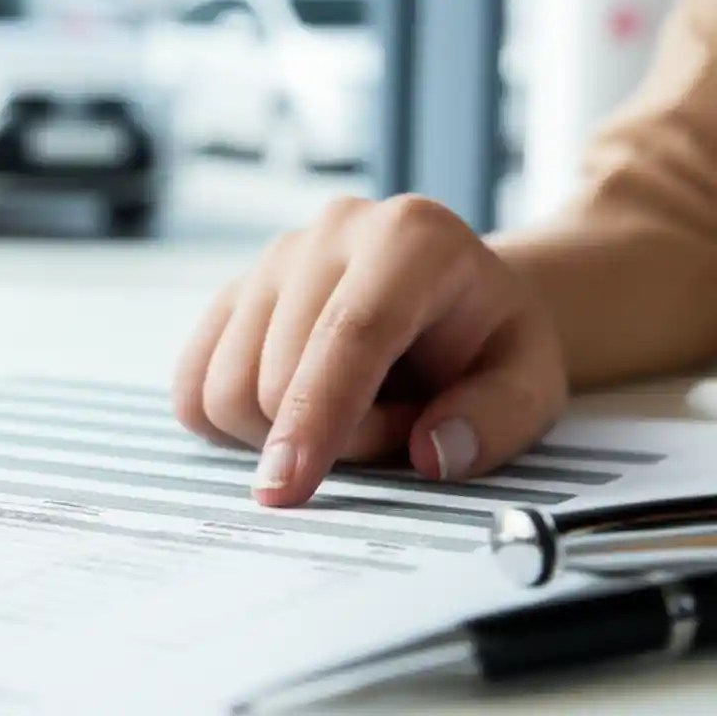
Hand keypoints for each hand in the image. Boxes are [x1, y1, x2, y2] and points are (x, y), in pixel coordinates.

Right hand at [173, 195, 567, 506]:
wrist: (453, 299)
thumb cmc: (486, 342)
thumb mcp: (531, 382)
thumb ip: (498, 419)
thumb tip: (433, 453)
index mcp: (411, 239)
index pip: (348, 334)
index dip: (317, 417)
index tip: (289, 489)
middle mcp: (330, 234)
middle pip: (274, 376)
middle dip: (330, 438)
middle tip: (392, 427)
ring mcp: (269, 260)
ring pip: (222, 387)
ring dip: (283, 432)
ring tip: (349, 410)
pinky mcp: (231, 296)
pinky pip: (193, 388)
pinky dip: (234, 425)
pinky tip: (293, 409)